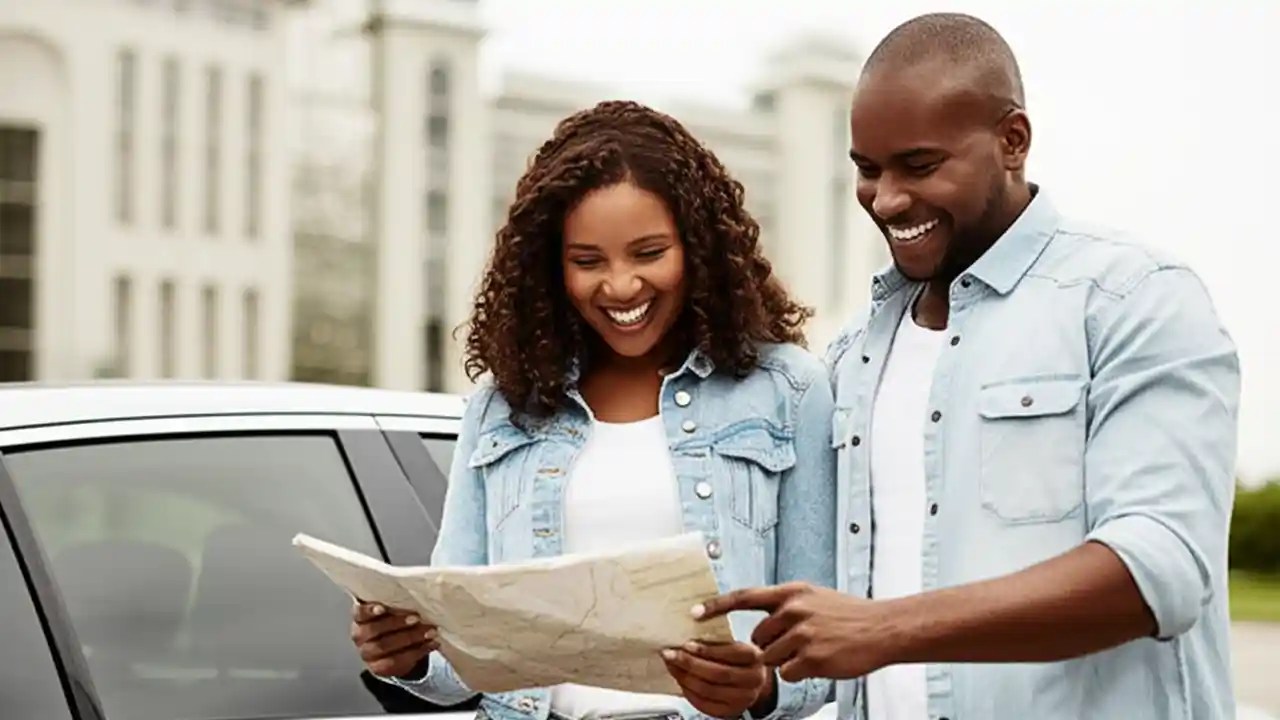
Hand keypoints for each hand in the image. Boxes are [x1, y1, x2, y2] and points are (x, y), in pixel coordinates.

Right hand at [350, 601, 439, 678]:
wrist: (396, 649)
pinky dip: (418, 652)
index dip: (369, 611)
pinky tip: (431, 644)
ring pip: (385, 646)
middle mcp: (359, 636)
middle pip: (374, 630)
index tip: (382, 608)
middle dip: (397, 623)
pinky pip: (397, 661)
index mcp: (360, 618)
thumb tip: (418, 597)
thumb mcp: (393, 611)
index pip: (360, 613)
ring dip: (411, 638)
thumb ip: (397, 605)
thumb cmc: (394, 622)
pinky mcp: (378, 668)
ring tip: (430, 632)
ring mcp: (367, 654)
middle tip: (417, 618)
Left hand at [661, 641, 774, 718]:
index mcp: (756, 657)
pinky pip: (705, 704)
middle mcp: (754, 680)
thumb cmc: (738, 658)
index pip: (732, 653)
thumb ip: (717, 639)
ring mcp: (744, 699)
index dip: (707, 649)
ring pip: (709, 690)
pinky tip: (680, 680)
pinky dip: (688, 692)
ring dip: (685, 677)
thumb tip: (688, 633)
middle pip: (718, 673)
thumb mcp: (735, 643)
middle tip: (671, 654)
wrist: (750, 680)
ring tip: (672, 666)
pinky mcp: (731, 711)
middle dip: (690, 663)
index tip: (687, 644)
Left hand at [693, 582, 895, 681]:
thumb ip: (786, 605)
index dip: (716, 606)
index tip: (694, 612)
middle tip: (798, 643)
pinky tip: (820, 662)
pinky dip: (800, 673)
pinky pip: (787, 673)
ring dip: (787, 661)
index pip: (744, 596)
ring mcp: (802, 634)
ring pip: (771, 658)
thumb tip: (761, 615)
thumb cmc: (849, 615)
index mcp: (792, 592)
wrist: (882, 629)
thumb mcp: (814, 598)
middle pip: (758, 638)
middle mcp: (794, 610)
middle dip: (770, 646)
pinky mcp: (811, 658)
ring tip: (814, 650)